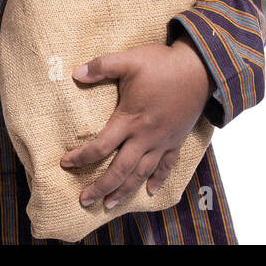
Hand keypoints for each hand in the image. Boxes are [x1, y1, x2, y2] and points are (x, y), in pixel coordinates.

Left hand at [58, 38, 211, 210]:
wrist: (199, 69)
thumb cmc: (163, 64)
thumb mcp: (129, 60)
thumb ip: (101, 66)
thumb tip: (75, 74)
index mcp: (131, 119)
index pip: (101, 146)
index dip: (82, 157)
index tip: (65, 163)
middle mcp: (146, 136)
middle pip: (120, 170)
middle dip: (101, 187)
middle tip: (85, 201)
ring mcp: (162, 141)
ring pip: (141, 174)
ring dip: (124, 191)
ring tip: (109, 205)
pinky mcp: (176, 140)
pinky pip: (167, 166)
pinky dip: (158, 180)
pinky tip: (150, 191)